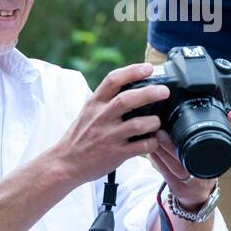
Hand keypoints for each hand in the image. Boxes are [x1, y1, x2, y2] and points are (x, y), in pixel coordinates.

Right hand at [54, 62, 172, 183]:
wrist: (66, 163)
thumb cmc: (80, 136)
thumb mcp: (89, 111)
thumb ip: (107, 100)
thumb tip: (133, 85)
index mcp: (94, 103)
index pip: (113, 80)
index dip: (132, 71)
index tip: (148, 68)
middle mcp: (101, 117)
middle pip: (127, 99)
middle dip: (149, 93)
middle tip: (164, 91)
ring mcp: (109, 136)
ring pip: (137, 124)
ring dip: (153, 122)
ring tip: (157, 122)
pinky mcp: (116, 154)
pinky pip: (141, 146)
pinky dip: (152, 142)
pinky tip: (154, 140)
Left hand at [146, 110, 230, 208]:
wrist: (199, 195)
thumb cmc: (208, 168)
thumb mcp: (222, 153)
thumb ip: (229, 133)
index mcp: (216, 166)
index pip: (207, 153)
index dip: (193, 141)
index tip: (180, 128)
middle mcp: (203, 178)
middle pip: (185, 162)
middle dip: (171, 147)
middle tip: (160, 132)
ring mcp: (189, 185)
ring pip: (173, 168)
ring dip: (161, 152)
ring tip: (152, 138)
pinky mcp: (177, 189)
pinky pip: (165, 174)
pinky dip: (157, 160)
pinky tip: (151, 150)